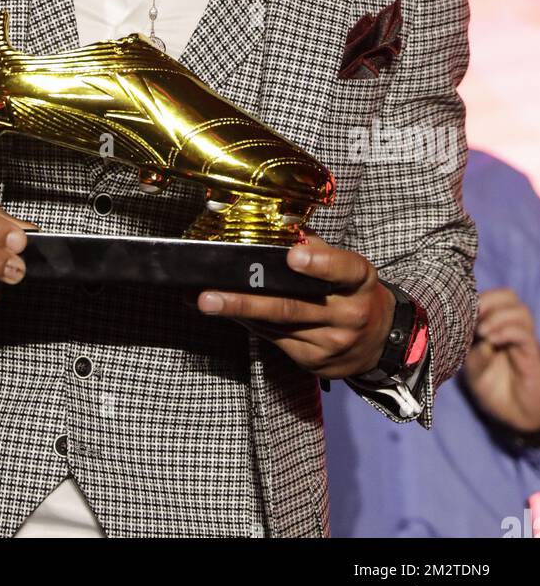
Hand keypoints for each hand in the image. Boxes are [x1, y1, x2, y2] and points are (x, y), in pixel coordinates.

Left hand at [187, 228, 396, 378]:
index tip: (293, 256)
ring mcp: (331, 342)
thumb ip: (315, 247)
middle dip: (247, 301)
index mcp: (359, 281)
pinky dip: (250, 325)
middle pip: (292, 306)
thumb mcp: (347, 267)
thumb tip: (276, 224)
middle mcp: (348, 314)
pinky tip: (229, 314)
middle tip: (210, 295)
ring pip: (277, 325)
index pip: (343, 269)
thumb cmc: (352, 292)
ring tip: (206, 302)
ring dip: (238, 313)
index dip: (319, 263)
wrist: (378, 341)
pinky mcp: (314, 361)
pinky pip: (275, 339)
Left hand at [463, 288, 539, 433]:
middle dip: (490, 299)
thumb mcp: (472, 368)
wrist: (513, 416)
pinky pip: (524, 334)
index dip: (477, 297)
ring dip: (499, 315)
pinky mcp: (532, 355)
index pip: (491, 296)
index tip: (460, 308)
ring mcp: (523, 341)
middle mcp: (511, 328)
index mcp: (495, 325)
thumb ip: (472, 350)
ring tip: (483, 331)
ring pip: (521, 310)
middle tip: (474, 315)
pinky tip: (492, 341)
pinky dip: (507, 331)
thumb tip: (475, 334)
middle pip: (509, 295)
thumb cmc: (492, 388)